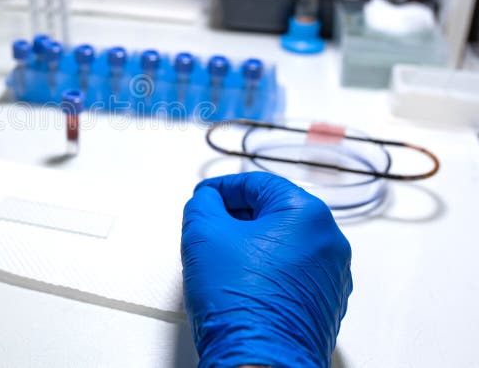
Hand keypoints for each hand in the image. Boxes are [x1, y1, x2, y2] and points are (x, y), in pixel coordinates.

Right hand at [181, 172, 351, 367]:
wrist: (260, 363)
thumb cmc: (242, 307)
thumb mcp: (204, 235)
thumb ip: (203, 205)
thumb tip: (207, 201)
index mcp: (308, 215)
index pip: (259, 183)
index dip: (223, 187)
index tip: (205, 196)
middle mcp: (329, 243)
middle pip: (275, 212)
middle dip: (237, 216)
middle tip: (209, 226)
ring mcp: (331, 276)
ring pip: (283, 243)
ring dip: (251, 244)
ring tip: (221, 259)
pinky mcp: (324, 304)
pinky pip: (291, 272)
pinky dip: (265, 270)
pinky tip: (240, 283)